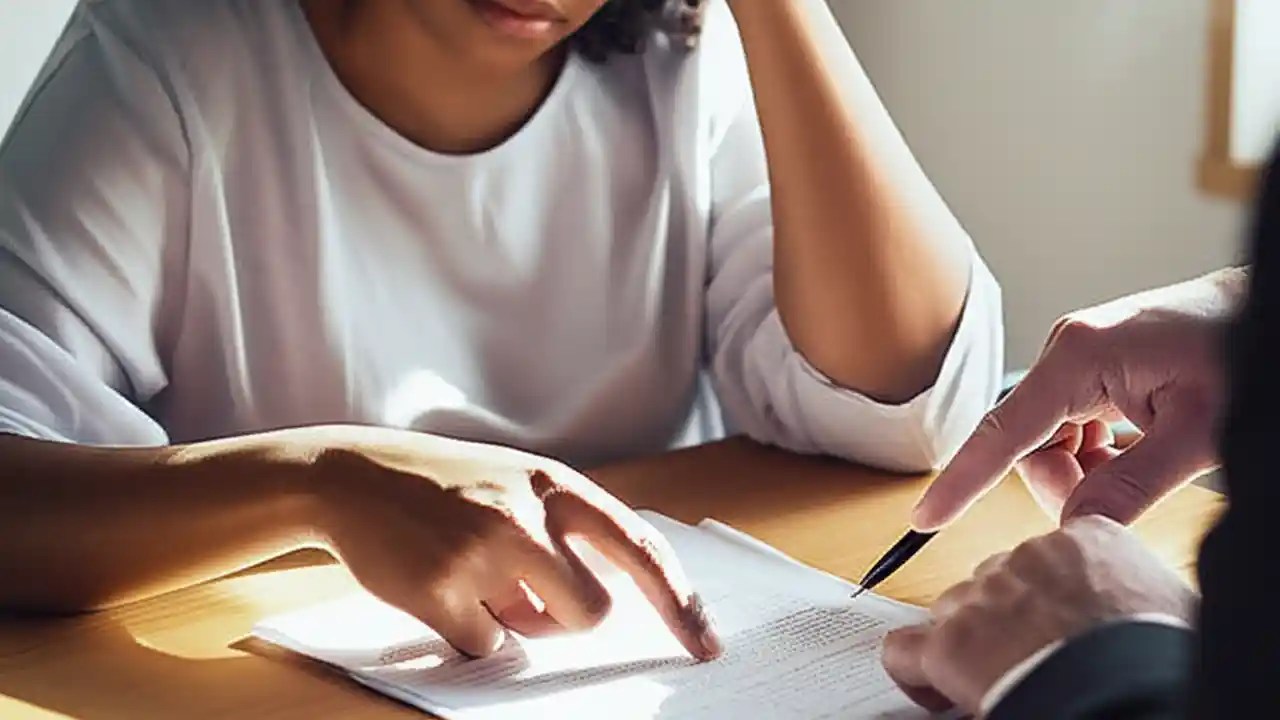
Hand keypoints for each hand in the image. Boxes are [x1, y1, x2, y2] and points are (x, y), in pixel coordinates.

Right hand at [292, 426, 720, 658]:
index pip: (642, 550)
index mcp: (558, 485)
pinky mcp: (439, 591)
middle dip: (568, 619)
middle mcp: (526, 515)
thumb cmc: (453, 487)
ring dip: (516, 621)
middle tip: (529, 596)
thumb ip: (575, 529)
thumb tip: (623, 599)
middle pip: (594, 612)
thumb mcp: (523, 482)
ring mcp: (481, 553)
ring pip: (537, 631)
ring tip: (476, 578)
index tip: (705, 645)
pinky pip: (484, 645)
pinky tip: (438, 586)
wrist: (357, 475)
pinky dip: (469, 630)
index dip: (680, 603)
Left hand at [882, 516, 1196, 714]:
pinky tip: (938, 693)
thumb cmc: (1157, 659)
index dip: (1046, 596)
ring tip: (996, 682)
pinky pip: (904, 650)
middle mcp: (1026, 557)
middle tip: (1027, 661)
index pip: (1049, 555)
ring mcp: (981, 596)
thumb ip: (1133, 585)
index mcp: (1088, 540)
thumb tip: (1139, 601)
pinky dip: (914, 672)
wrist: (1128, 694)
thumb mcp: (1167, 604)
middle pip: (997, 582)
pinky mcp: (949, 641)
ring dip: (968, 644)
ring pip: (955, 613)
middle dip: (1005, 621)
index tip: (1054, 623)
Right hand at [913, 268, 1245, 530]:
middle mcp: (1066, 350)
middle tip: (1124, 494)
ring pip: (1049, 444)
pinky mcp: (1091, 368)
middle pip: (1028, 447)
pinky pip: (1070, 430)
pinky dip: (1098, 455)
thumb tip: (1075, 527)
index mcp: (1079, 356)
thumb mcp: (1198, 434)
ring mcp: (1077, 358)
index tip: (926, 518)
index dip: (962, 481)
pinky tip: (1136, 450)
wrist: (1264, 308)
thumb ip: (1131, 485)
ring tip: (1144, 463)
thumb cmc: (1240, 350)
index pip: (1002, 432)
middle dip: (1068, 483)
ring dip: (1088, 470)